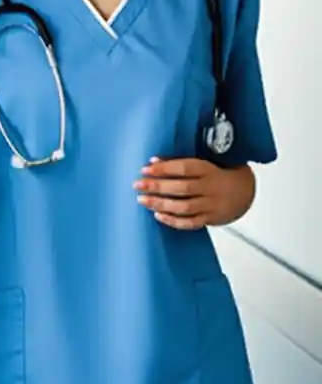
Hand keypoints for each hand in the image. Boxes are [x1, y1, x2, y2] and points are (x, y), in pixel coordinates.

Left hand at [134, 156, 255, 229]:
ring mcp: (212, 205)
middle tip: (137, 185)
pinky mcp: (211, 219)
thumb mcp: (204, 163)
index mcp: (209, 170)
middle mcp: (211, 188)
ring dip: (161, 204)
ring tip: (142, 200)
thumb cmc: (218, 173)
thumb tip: (153, 161)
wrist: (246, 191)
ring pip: (185, 207)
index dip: (164, 168)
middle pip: (182, 188)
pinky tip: (158, 215)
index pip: (185, 168)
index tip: (145, 169)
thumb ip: (179, 163)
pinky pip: (191, 223)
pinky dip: (173, 221)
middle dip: (157, 187)